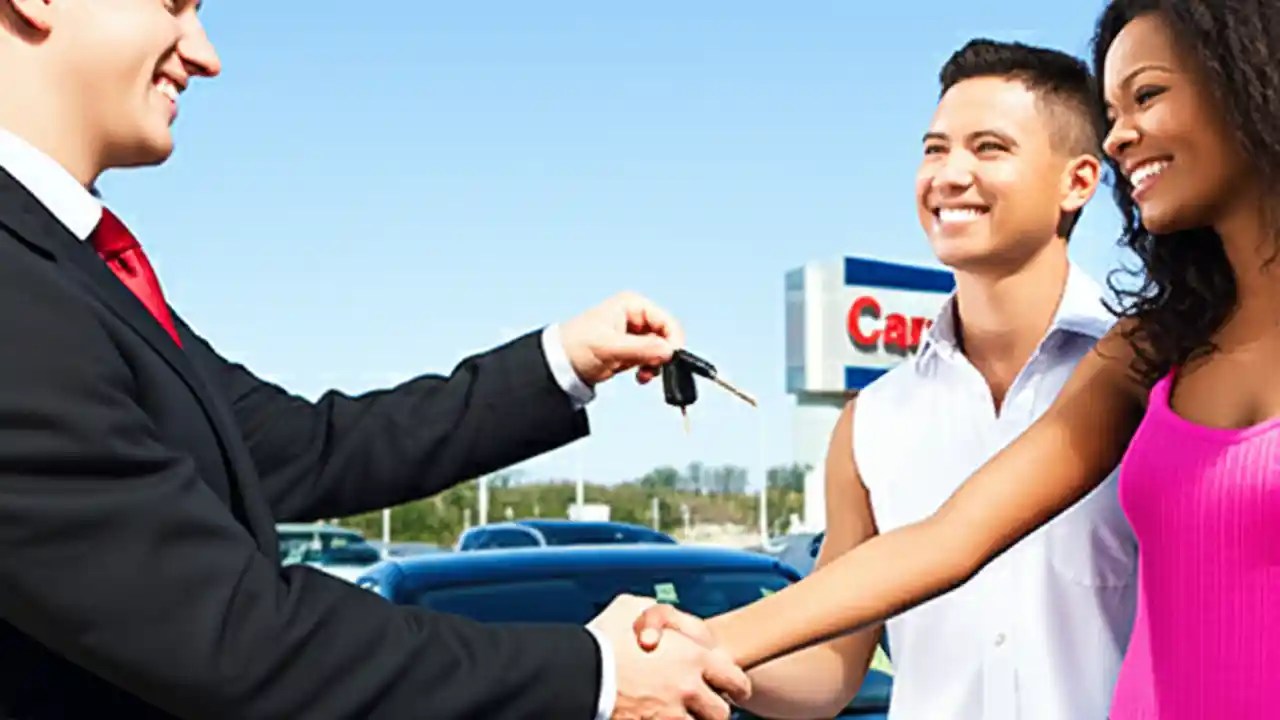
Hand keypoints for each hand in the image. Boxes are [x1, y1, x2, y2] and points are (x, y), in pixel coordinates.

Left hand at [559, 291, 685, 386]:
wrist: (559, 364)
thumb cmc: (577, 346)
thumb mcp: (610, 347)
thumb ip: (642, 348)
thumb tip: (669, 351)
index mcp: (632, 305)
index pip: (666, 320)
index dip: (672, 340)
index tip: (671, 359)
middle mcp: (636, 317)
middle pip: (666, 336)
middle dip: (662, 355)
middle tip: (651, 369)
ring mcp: (635, 334)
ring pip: (660, 350)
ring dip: (655, 365)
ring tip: (643, 375)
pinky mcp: (632, 350)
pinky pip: (651, 360)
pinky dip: (648, 370)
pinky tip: (639, 377)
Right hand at [589, 594, 749, 719]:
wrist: (579, 673)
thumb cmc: (603, 639)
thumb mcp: (630, 607)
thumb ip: (652, 610)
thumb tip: (653, 611)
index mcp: (692, 657)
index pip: (735, 680)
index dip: (736, 686)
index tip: (733, 690)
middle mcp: (688, 689)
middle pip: (721, 713)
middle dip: (714, 711)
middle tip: (706, 708)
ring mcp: (670, 715)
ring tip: (680, 714)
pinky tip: (657, 717)